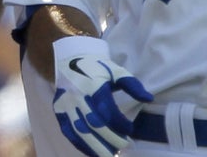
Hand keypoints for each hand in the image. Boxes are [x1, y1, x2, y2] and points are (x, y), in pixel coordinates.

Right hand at [52, 36, 151, 156]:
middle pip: (95, 124)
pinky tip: (93, 152)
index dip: (120, 124)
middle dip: (111, 139)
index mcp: (93, 85)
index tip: (131, 130)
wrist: (69, 59)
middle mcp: (77, 96)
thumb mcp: (116, 71)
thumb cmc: (97, 68)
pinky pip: (68, 133)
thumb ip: (132, 85)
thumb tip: (149, 99)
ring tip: (110, 155)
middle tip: (124, 146)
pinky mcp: (58, 111)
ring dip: (96, 146)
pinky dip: (80, 145)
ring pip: (80, 131)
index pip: (108, 110)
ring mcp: (66, 105)